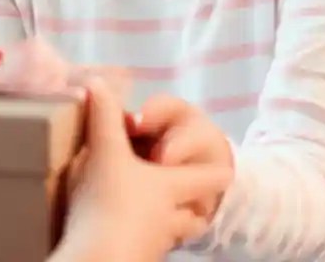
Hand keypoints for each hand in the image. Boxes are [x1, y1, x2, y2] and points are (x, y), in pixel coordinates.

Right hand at [52, 81, 233, 261]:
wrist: (100, 260)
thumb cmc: (108, 201)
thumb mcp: (104, 152)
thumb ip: (103, 117)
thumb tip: (95, 82)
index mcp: (168, 186)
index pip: (206, 179)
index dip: (216, 173)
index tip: (229, 172)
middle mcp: (170, 217)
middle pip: (195, 215)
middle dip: (197, 209)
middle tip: (201, 208)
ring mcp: (156, 244)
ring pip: (176, 236)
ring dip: (174, 229)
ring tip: (163, 227)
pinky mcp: (140, 261)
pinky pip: (150, 250)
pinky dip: (146, 244)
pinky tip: (131, 243)